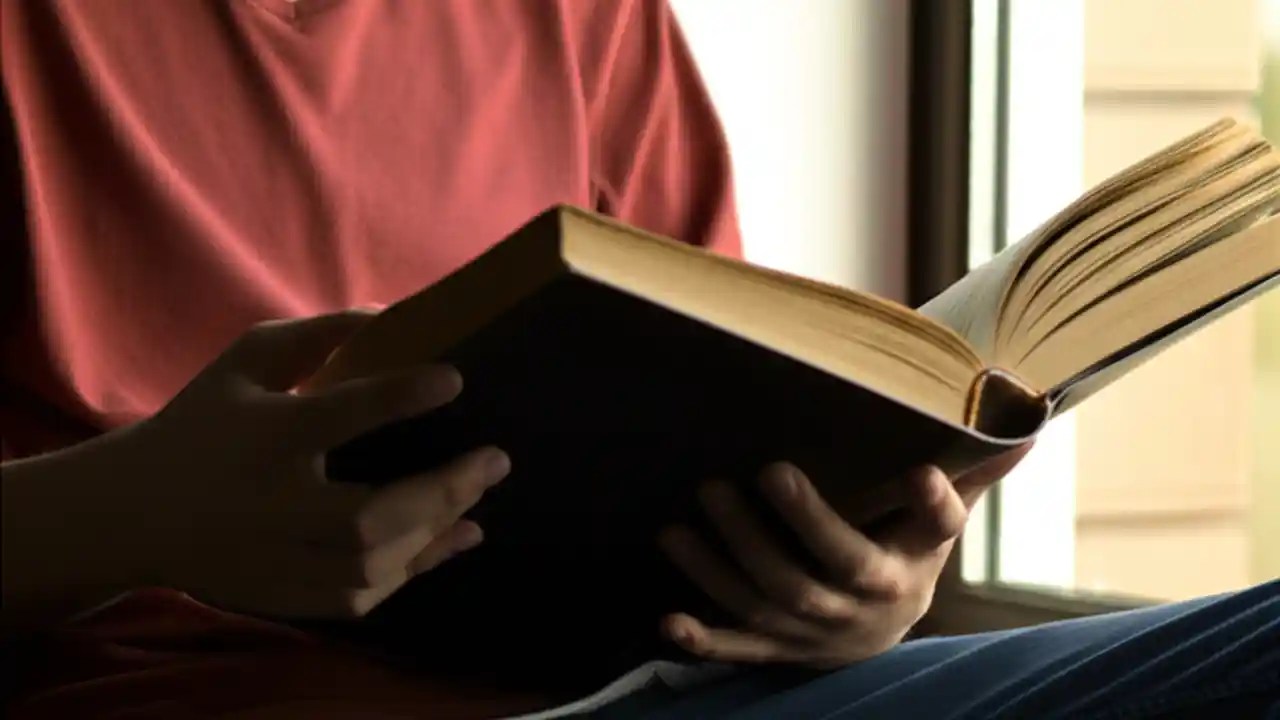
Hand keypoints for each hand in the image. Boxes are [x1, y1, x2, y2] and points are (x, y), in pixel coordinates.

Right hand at [86, 311, 508, 618]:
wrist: (134, 512)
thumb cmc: (206, 422)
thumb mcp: (246, 362)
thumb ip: (316, 337)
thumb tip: (395, 314)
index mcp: (263, 436)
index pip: (337, 415)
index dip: (400, 396)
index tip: (455, 378)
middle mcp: (271, 505)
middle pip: (365, 516)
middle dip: (441, 490)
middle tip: (495, 459)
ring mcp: (276, 560)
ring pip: (370, 565)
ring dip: (435, 532)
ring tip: (478, 495)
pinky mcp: (284, 595)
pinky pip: (361, 595)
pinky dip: (415, 569)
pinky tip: (455, 537)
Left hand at [658, 447, 1030, 667]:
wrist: (883, 631)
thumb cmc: (905, 553)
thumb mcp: (941, 520)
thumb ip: (968, 471)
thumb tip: (1024, 418)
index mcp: (898, 571)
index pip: (920, 536)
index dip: (927, 508)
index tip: (921, 474)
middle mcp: (855, 610)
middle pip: (809, 579)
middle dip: (777, 530)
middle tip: (742, 476)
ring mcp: (810, 636)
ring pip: (762, 608)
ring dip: (716, 571)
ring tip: (676, 529)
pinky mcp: (776, 650)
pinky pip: (739, 651)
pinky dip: (704, 642)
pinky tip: (669, 622)